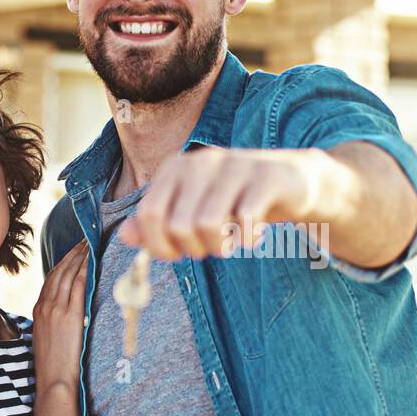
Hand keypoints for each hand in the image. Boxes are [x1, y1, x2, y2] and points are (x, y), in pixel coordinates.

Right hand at [32, 241, 88, 389]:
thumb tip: (70, 311)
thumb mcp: (48, 336)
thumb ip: (55, 320)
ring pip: (68, 274)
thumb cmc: (54, 363)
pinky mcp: (68, 315)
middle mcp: (45, 305)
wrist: (54, 378)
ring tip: (89, 243)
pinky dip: (83, 269)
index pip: (51, 277)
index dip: (63, 261)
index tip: (74, 250)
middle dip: (72, 253)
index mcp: (38, 309)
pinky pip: (76, 285)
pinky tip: (91, 259)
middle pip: (59, 271)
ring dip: (79, 256)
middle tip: (84, 239)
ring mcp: (56, 309)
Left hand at [119, 148, 337, 260]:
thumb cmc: (235, 199)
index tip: (179, 254)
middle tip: (211, 249)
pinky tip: (254, 235)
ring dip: (220, 247)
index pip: (149, 216)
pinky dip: (248, 239)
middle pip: (178, 225)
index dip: (160, 246)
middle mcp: (201, 161)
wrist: (292, 181)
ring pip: (208, 224)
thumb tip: (124, 236)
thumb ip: (158, 222)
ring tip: (231, 244)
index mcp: (177, 168)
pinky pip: (245, 220)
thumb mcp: (192, 208)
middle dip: (194, 250)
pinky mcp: (267, 177)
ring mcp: (235, 166)